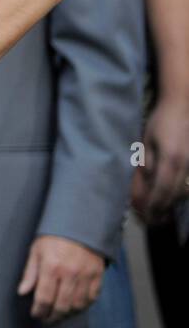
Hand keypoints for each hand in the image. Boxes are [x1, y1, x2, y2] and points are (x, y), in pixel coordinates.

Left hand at [17, 234, 103, 323]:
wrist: (79, 223)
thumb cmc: (54, 236)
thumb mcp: (36, 250)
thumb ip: (30, 273)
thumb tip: (22, 291)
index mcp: (51, 266)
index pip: (44, 297)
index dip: (39, 310)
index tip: (36, 314)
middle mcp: (69, 273)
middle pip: (61, 305)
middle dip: (52, 316)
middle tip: (47, 319)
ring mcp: (85, 275)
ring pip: (78, 305)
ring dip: (68, 314)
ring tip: (59, 315)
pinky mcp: (97, 275)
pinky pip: (92, 298)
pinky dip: (84, 306)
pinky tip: (75, 307)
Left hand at [131, 95, 188, 224]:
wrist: (184, 107)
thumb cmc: (161, 121)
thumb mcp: (147, 141)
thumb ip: (146, 163)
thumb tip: (142, 185)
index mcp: (171, 160)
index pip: (161, 190)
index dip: (153, 205)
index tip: (144, 215)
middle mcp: (186, 166)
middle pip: (174, 195)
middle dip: (162, 210)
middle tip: (149, 220)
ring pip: (183, 193)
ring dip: (170, 204)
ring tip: (158, 214)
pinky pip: (187, 185)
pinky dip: (178, 195)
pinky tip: (169, 199)